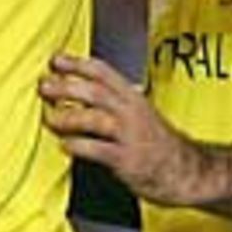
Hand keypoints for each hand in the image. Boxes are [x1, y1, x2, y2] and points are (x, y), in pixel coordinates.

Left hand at [39, 53, 195, 205]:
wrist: (187, 171)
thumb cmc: (157, 141)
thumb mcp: (140, 112)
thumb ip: (115, 99)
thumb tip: (80, 86)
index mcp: (132, 97)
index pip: (102, 71)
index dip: (77, 64)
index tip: (55, 60)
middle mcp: (131, 112)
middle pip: (94, 92)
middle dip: (66, 87)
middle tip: (44, 86)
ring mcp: (130, 135)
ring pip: (94, 119)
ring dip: (67, 117)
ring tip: (49, 118)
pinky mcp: (127, 160)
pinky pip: (98, 150)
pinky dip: (78, 146)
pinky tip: (65, 145)